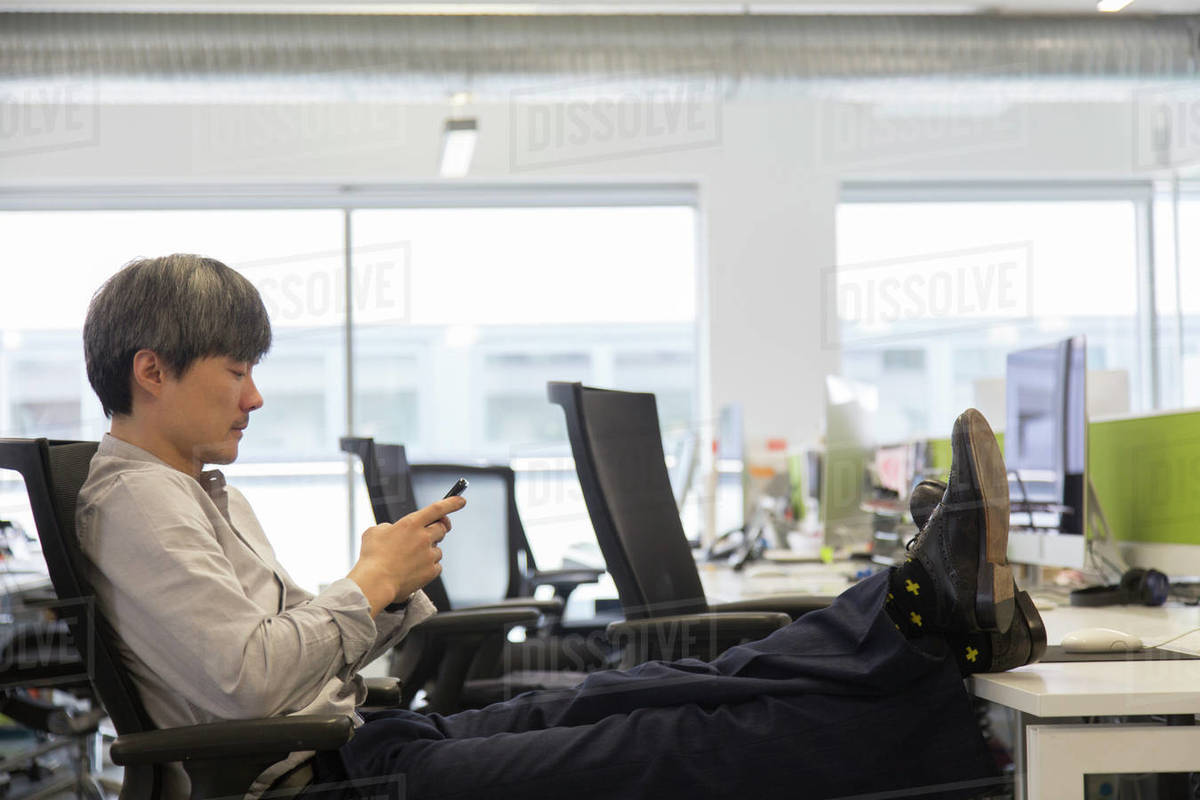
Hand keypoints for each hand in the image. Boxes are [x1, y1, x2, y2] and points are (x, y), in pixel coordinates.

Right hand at [347, 496, 465, 615]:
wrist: (375, 582)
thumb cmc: (372, 557)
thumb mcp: (375, 532)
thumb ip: (389, 527)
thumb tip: (394, 531)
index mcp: (411, 524)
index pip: (437, 508)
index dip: (452, 503)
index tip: (461, 501)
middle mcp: (423, 537)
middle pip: (442, 528)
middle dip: (438, 530)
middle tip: (429, 535)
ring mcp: (429, 555)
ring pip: (438, 550)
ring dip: (429, 552)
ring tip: (410, 560)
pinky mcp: (431, 571)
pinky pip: (436, 566)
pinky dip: (428, 567)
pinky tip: (413, 571)